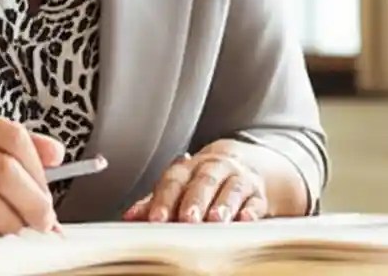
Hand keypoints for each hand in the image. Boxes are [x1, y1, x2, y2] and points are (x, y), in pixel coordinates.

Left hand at [123, 150, 267, 223]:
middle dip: (195, 201)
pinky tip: (245, 220)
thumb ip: (155, 201)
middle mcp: (215, 169)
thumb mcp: (181, 186)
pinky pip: (256, 201)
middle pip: (204, 182)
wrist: (246, 166)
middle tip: (187, 219)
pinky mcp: (258, 194)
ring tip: (216, 221)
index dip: (164, 199)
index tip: (156, 219)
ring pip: (231, 189)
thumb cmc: (205, 181)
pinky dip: (251, 211)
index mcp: (189, 167)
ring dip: (223, 205)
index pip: (174, 180)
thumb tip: (129, 217)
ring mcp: (239, 179)